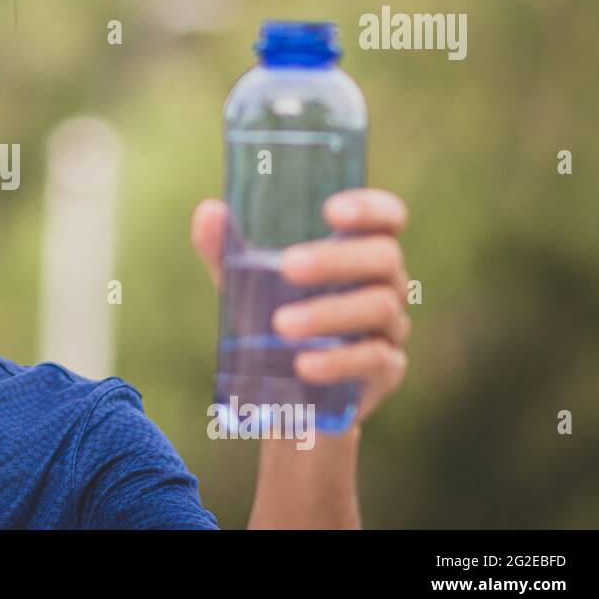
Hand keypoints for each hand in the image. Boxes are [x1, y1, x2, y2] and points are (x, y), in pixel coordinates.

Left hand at [190, 188, 410, 424]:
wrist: (288, 390)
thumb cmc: (271, 316)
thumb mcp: (245, 283)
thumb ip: (226, 249)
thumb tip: (208, 212)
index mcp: (359, 249)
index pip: (386, 216)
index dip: (369, 208)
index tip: (331, 210)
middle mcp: (385, 282)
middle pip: (382, 258)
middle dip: (336, 260)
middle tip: (289, 267)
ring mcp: (390, 326)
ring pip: (379, 307)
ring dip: (329, 313)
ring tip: (280, 325)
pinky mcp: (386, 369)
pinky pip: (374, 360)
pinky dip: (338, 361)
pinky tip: (305, 366)